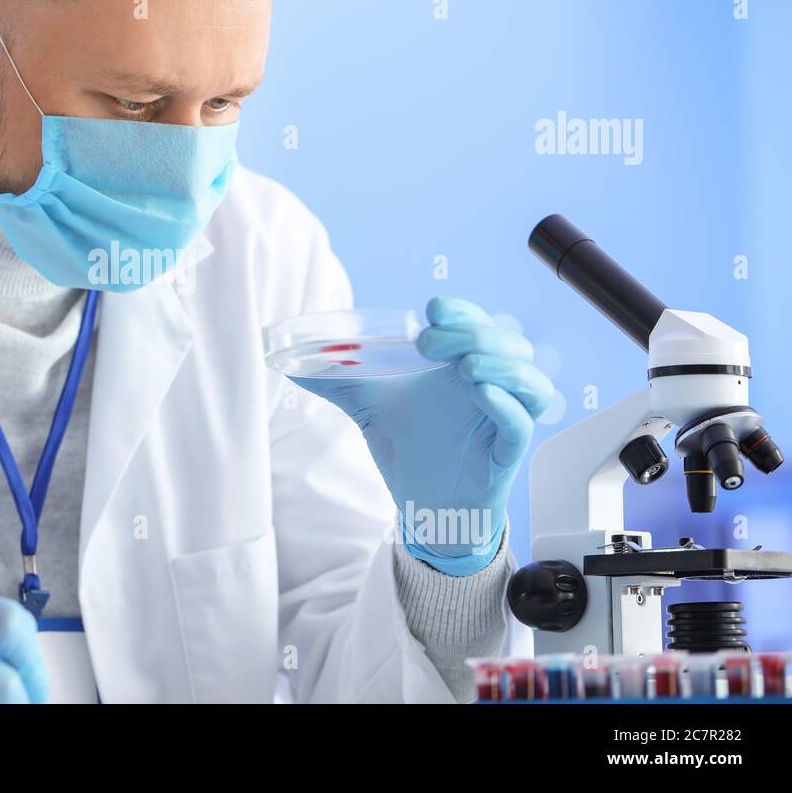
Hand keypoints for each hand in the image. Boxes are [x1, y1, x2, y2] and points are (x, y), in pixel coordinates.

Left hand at [292, 296, 552, 574]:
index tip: (432, 309)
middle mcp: (488, 386)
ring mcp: (501, 418)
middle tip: (428, 341)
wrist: (421, 507)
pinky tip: (481, 393)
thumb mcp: (367, 406)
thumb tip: (287, 360)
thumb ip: (335, 379)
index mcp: (460, 366)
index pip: (477, 324)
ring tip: (465, 365)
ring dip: (501, 363)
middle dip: (472, 333)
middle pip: (506, 344)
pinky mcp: (506, 453)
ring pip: (528, 380)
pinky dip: (506, 405)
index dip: (463, 312)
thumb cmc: (409, 448)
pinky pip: (521, 425)